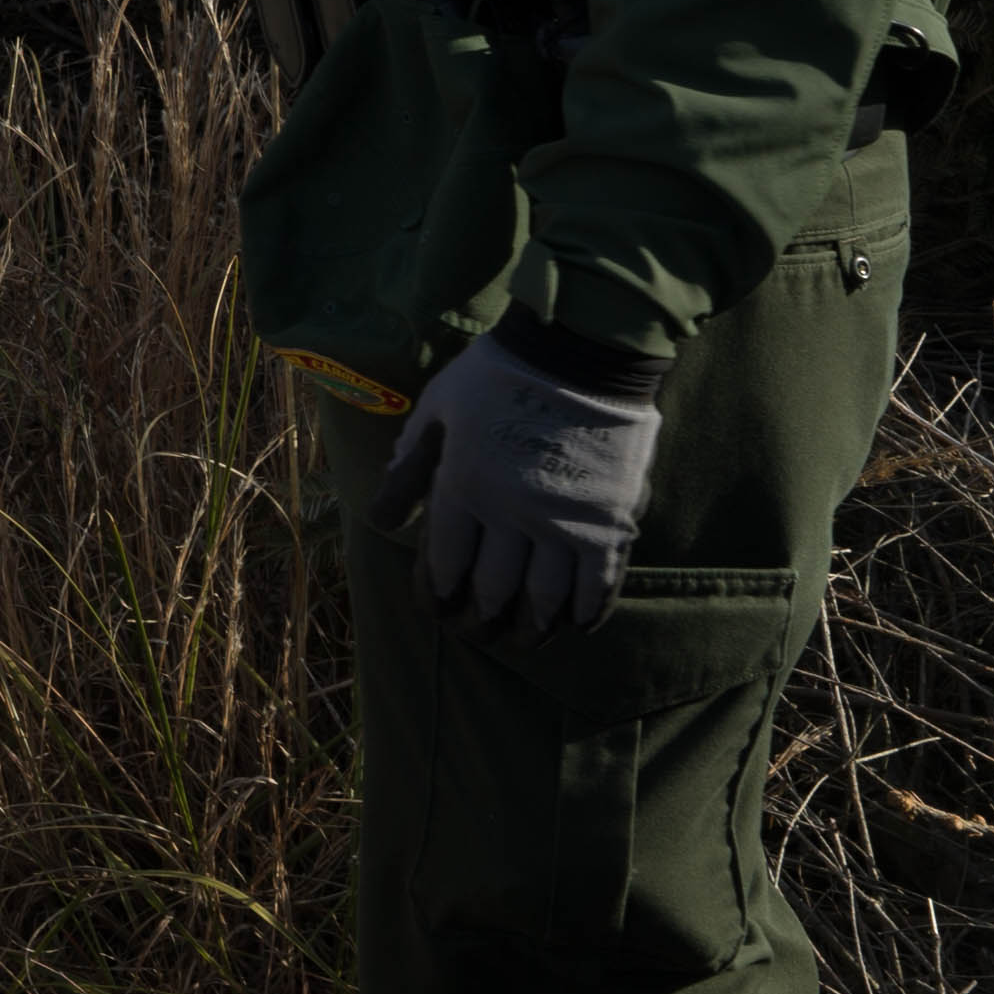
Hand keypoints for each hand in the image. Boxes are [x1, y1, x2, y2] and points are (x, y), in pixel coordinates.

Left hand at [381, 329, 665, 638]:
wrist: (580, 353)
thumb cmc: (496, 376)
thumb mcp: (436, 409)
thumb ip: (410, 466)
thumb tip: (383, 519)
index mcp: (464, 487)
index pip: (446, 559)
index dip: (440, 589)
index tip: (438, 607)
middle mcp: (512, 515)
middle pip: (494, 586)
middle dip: (481, 616)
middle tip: (477, 632)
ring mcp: (564, 524)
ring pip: (546, 596)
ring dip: (533, 625)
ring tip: (525, 639)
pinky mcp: (611, 524)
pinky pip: (599, 584)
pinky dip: (586, 610)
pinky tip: (576, 624)